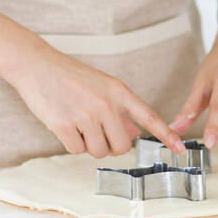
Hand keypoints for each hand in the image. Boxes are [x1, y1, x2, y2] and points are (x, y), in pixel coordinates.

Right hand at [9, 44, 186, 160]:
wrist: (36, 66)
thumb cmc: (69, 77)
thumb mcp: (101, 86)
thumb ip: (119, 110)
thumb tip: (133, 133)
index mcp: (117, 91)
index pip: (148, 116)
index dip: (166, 135)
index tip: (180, 149)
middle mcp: (105, 104)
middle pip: (121, 146)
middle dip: (111, 147)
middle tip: (98, 134)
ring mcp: (84, 115)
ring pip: (99, 151)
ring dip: (90, 145)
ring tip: (79, 124)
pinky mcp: (63, 126)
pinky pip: (77, 150)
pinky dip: (72, 143)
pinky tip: (65, 125)